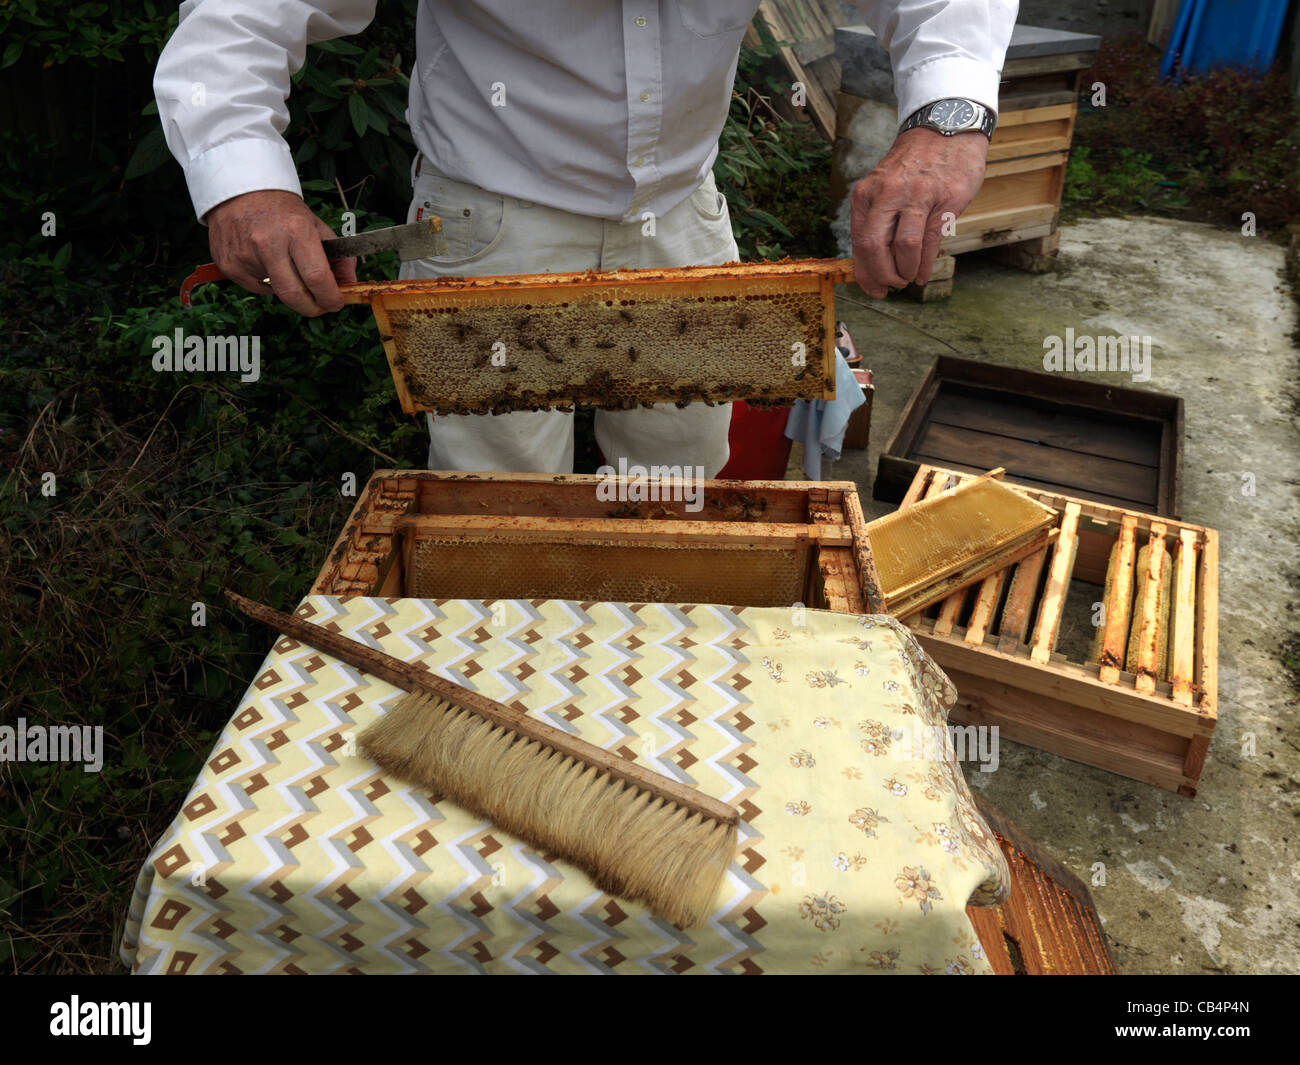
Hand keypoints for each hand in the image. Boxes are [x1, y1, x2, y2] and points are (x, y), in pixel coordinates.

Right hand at [204, 190, 356, 315]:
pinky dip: (267, 283)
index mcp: (295, 231)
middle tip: (320, 306)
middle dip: (312, 308)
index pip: (317, 277)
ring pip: (276, 293)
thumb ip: (338, 255)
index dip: (330, 298)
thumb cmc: (283, 212)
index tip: (336, 303)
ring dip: (289, 290)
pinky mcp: (229, 266)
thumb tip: (349, 283)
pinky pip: (257, 288)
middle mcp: (268, 244)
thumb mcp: (315, 225)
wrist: (240, 193)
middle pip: (294, 295)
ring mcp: (245, 256)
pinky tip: (264, 261)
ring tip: (287, 266)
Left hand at [850, 127, 987, 297]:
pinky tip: (923, 274)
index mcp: (867, 194)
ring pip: (902, 248)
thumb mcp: (884, 186)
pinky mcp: (944, 200)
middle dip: (882, 275)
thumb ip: (876, 220)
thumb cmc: (914, 166)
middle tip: (892, 285)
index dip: (865, 274)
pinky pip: (930, 242)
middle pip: (873, 248)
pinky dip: (924, 265)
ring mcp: (917, 196)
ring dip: (905, 271)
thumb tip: (871, 266)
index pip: (858, 243)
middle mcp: (887, 194)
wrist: (946, 127)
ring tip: (909, 277)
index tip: (874, 289)